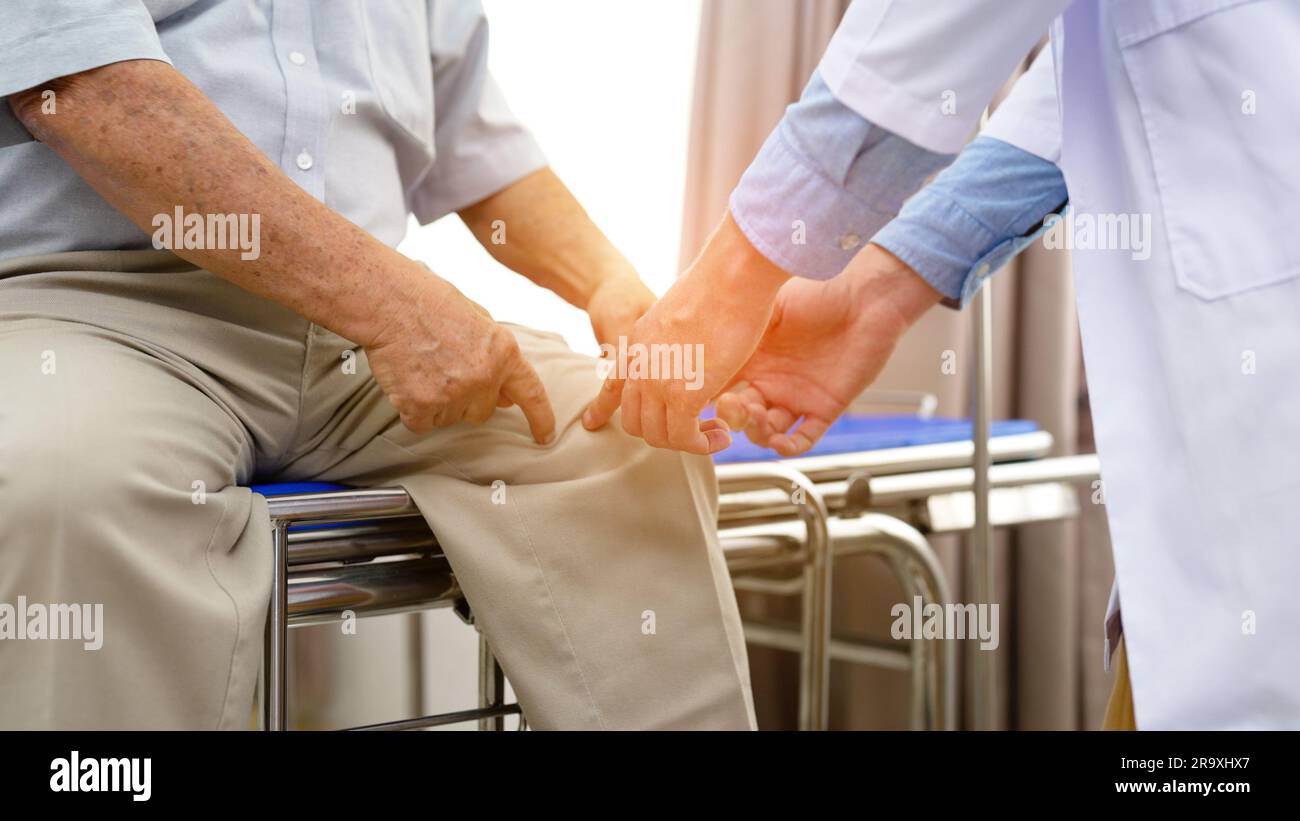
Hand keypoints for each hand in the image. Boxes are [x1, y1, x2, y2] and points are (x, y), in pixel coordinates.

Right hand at [364, 264, 555, 441]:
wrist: (389, 300)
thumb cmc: (431, 303)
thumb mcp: (479, 320)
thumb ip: (497, 357)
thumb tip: (506, 396)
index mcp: (503, 353)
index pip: (531, 393)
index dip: (540, 417)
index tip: (544, 436)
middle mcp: (483, 377)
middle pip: (482, 411)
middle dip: (467, 397)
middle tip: (443, 367)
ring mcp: (453, 394)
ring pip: (451, 418)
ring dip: (438, 402)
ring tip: (422, 368)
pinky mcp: (422, 407)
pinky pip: (422, 424)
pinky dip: (413, 410)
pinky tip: (407, 381)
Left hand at [582, 214, 788, 452]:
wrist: (731, 276)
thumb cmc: (721, 286)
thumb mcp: (683, 316)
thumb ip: (679, 339)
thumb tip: (696, 353)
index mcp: (639, 343)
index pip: (612, 384)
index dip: (602, 408)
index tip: (592, 423)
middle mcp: (641, 365)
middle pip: (635, 420)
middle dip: (664, 432)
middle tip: (695, 429)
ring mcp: (658, 382)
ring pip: (658, 435)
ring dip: (687, 442)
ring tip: (714, 433)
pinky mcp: (684, 394)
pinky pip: (685, 438)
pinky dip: (703, 444)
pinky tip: (721, 435)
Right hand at [716, 244, 940, 455]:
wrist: (862, 296)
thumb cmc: (817, 292)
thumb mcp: (766, 306)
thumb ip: (736, 325)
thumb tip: (699, 341)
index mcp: (750, 359)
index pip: (719, 389)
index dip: (708, 399)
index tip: (698, 400)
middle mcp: (769, 381)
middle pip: (739, 416)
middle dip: (732, 417)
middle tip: (733, 406)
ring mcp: (795, 396)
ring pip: (766, 431)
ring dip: (757, 431)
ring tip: (758, 416)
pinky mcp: (823, 408)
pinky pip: (803, 438)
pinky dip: (789, 446)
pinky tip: (779, 442)